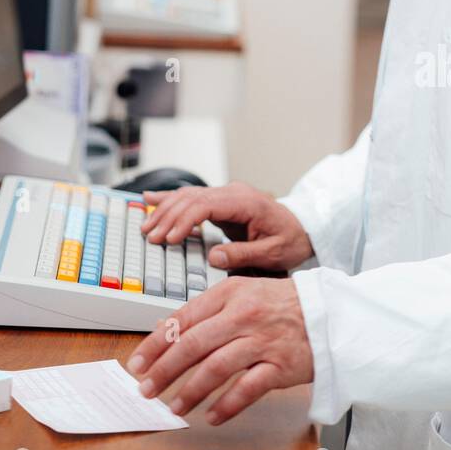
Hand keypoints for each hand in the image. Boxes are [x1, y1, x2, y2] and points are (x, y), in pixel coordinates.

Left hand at [126, 277, 313, 422]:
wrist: (326, 313)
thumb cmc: (278, 304)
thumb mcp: (240, 294)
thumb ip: (205, 311)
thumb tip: (166, 330)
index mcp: (228, 294)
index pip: (183, 319)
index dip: (156, 344)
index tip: (138, 362)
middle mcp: (242, 315)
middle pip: (193, 345)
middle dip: (164, 370)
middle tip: (146, 388)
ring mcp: (261, 341)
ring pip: (216, 368)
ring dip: (190, 391)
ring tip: (174, 407)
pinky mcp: (279, 366)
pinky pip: (247, 389)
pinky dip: (227, 405)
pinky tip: (212, 416)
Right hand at [140, 181, 313, 272]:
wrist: (303, 228)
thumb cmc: (290, 240)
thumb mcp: (273, 253)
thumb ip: (243, 254)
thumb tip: (212, 257)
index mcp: (245, 202)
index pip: (206, 205)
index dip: (184, 221)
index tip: (170, 239)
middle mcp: (233, 193)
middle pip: (192, 198)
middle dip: (168, 217)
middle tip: (151, 236)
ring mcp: (226, 194)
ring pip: (188, 196)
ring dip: (165, 210)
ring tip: (146, 226)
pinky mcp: (222, 201)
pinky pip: (192, 197)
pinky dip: (170, 199)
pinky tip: (150, 198)